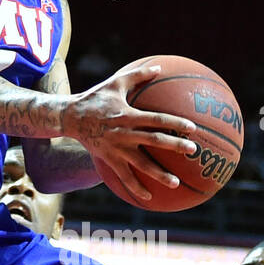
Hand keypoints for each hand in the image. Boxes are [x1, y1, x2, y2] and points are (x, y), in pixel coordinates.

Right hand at [63, 63, 197, 204]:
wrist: (70, 117)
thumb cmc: (95, 97)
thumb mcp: (115, 83)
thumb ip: (138, 76)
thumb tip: (159, 67)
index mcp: (128, 115)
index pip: (156, 119)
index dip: (174, 122)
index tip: (192, 127)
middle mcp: (124, 133)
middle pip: (153, 141)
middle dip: (174, 145)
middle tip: (193, 151)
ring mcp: (116, 148)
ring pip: (141, 164)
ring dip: (159, 174)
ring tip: (176, 183)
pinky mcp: (109, 159)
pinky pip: (124, 176)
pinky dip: (136, 187)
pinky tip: (149, 197)